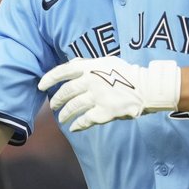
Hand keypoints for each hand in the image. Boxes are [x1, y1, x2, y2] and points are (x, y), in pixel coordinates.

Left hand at [38, 55, 179, 130]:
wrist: (147, 87)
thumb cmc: (127, 73)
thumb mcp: (106, 61)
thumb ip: (88, 64)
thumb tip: (72, 64)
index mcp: (90, 67)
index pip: (63, 71)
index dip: (49, 78)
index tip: (40, 86)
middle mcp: (91, 81)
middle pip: (66, 92)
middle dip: (57, 100)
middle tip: (54, 106)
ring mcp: (97, 97)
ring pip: (73, 107)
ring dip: (65, 114)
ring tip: (62, 119)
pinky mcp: (105, 111)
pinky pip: (86, 120)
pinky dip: (78, 125)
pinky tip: (75, 127)